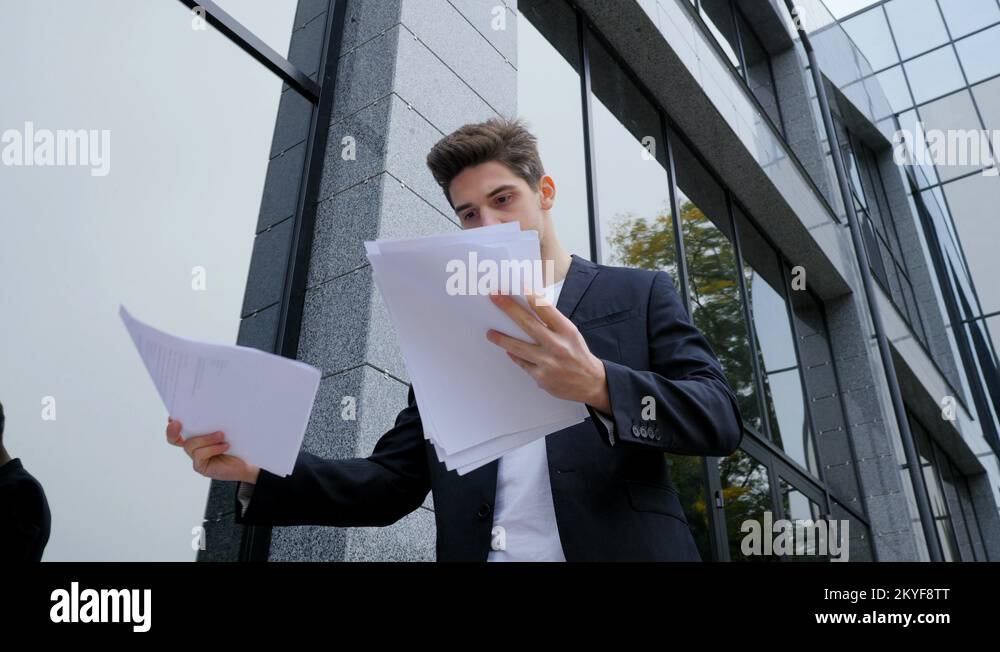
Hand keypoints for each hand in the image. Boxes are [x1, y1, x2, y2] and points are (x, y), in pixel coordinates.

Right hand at [166, 417, 259, 483]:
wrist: (248, 462)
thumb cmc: (237, 444)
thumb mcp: (225, 430)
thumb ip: (214, 423)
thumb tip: (210, 410)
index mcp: (196, 434)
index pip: (178, 429)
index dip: (172, 424)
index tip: (172, 417)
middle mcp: (193, 446)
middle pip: (175, 438)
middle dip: (173, 430)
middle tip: (177, 423)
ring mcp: (195, 457)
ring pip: (190, 445)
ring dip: (206, 438)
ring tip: (221, 435)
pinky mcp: (200, 466)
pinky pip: (200, 455)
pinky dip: (213, 448)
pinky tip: (225, 446)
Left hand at [486, 291, 611, 414]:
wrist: (591, 383)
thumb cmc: (577, 354)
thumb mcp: (570, 334)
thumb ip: (552, 324)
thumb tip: (526, 311)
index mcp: (566, 330)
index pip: (545, 308)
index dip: (530, 295)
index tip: (517, 285)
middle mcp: (557, 345)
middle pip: (527, 324)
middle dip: (508, 309)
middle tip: (494, 298)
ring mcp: (548, 362)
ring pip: (517, 347)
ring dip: (501, 338)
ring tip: (490, 333)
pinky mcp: (541, 377)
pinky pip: (522, 363)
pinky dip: (514, 356)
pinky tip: (508, 351)